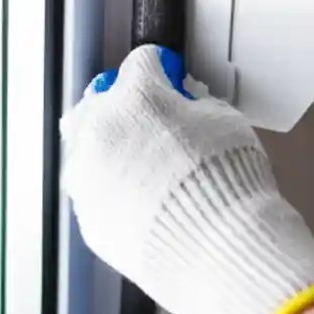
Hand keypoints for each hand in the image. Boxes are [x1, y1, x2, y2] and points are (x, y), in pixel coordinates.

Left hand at [61, 45, 313, 313]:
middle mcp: (101, 131)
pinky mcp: (88, 216)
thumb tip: (186, 107)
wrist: (219, 250)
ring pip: (85, 147)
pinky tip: (141, 198)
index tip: (168, 77)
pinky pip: (93, 191)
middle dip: (120, 103)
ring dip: (108, 146)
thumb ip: (197, 105)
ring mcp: (88, 177)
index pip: (141, 63)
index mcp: (136, 98)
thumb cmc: (228, 186)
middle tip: (148, 116)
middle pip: (97, 100)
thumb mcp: (227, 121)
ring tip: (141, 161)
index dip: (162, 69)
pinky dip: (111, 188)